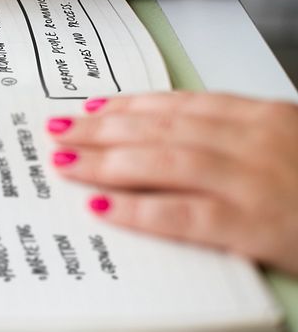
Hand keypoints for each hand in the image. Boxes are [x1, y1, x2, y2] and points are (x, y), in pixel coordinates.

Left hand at [47, 92, 297, 275]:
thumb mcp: (292, 141)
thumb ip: (239, 133)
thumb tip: (173, 136)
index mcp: (265, 116)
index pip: (181, 105)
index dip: (129, 106)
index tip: (89, 109)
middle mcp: (256, 140)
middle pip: (161, 128)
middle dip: (102, 130)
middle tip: (58, 132)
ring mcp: (256, 181)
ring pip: (164, 161)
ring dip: (106, 162)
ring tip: (64, 162)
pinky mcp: (258, 226)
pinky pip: (185, 215)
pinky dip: (140, 210)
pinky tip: (103, 208)